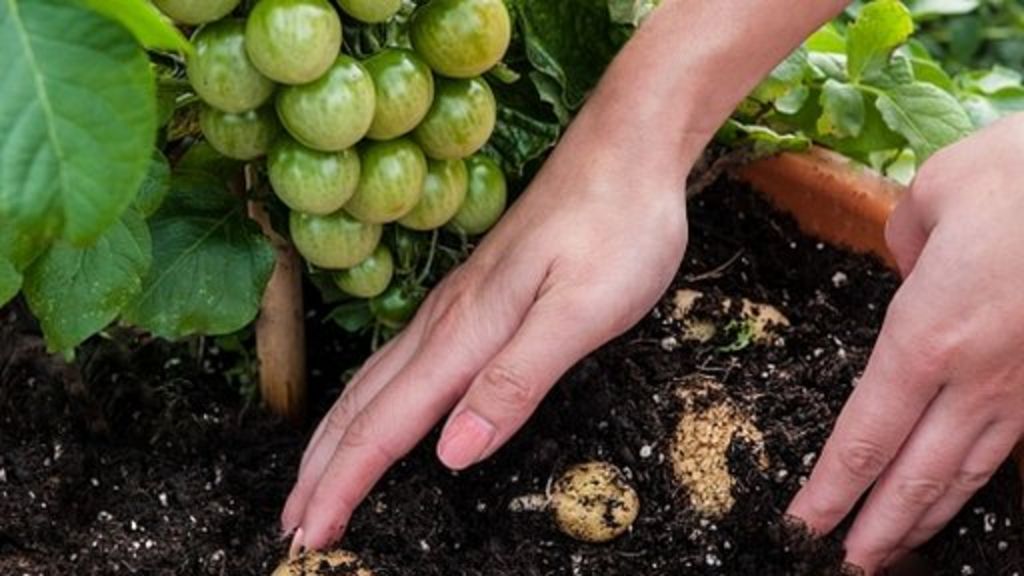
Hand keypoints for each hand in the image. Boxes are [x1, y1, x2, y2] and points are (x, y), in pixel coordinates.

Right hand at [280, 106, 694, 549]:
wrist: (625, 153)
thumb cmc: (614, 228)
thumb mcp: (579, 314)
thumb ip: (514, 383)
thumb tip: (451, 453)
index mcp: (465, 333)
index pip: (385, 426)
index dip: (343, 484)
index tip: (311, 535)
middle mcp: (446, 321)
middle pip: (363, 407)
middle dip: (322, 470)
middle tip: (294, 525)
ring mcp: (454, 306)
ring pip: (375, 382)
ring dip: (338, 437)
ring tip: (313, 479)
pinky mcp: (472, 297)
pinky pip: (400, 361)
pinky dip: (371, 401)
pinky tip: (376, 408)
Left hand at [787, 114, 1023, 573]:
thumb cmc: (1020, 172)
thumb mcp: (935, 194)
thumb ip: (908, 245)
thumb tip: (910, 268)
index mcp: (928, 336)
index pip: (866, 434)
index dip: (834, 488)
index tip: (806, 524)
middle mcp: (977, 376)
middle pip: (916, 472)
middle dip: (877, 525)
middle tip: (845, 565)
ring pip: (968, 471)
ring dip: (926, 516)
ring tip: (895, 548)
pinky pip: (1009, 445)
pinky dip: (977, 480)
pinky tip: (962, 492)